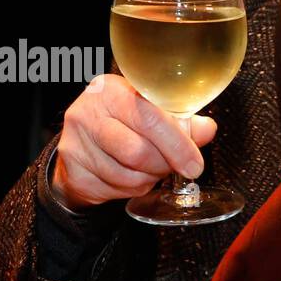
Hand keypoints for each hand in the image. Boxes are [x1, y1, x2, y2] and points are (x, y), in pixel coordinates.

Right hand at [51, 74, 217, 209]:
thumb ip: (182, 122)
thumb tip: (207, 130)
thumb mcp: (152, 113)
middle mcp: (88, 113)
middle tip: (172, 165)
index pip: (150, 119)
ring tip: (150, 167)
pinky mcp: (74, 172)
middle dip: (164, 165)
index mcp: (112, 90)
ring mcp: (76, 143)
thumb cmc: (124, 124)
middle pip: (138, 152)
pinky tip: (132, 175)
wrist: (83, 145)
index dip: (178, 145)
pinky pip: (116, 190)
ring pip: (129, 175)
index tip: (195, 164)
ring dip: (150, 178)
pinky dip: (133, 189)